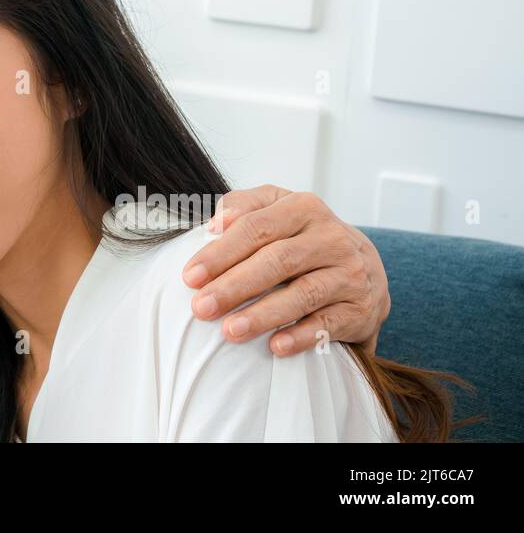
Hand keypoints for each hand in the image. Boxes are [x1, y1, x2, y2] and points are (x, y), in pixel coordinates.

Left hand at [181, 186, 390, 356]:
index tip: (190, 276)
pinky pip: (329, 324)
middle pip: (277, 260)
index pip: (256, 227)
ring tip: (230, 331)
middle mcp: (331, 237)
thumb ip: (244, 206)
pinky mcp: (360, 308)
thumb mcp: (277, 209)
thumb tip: (216, 222)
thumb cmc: (301, 236)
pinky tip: (275, 347)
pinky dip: (301, 336)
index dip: (221, 252)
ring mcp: (350, 273)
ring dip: (263, 315)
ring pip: (303, 294)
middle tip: (201, 307)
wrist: (361, 266)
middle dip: (234, 286)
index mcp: (304, 207)